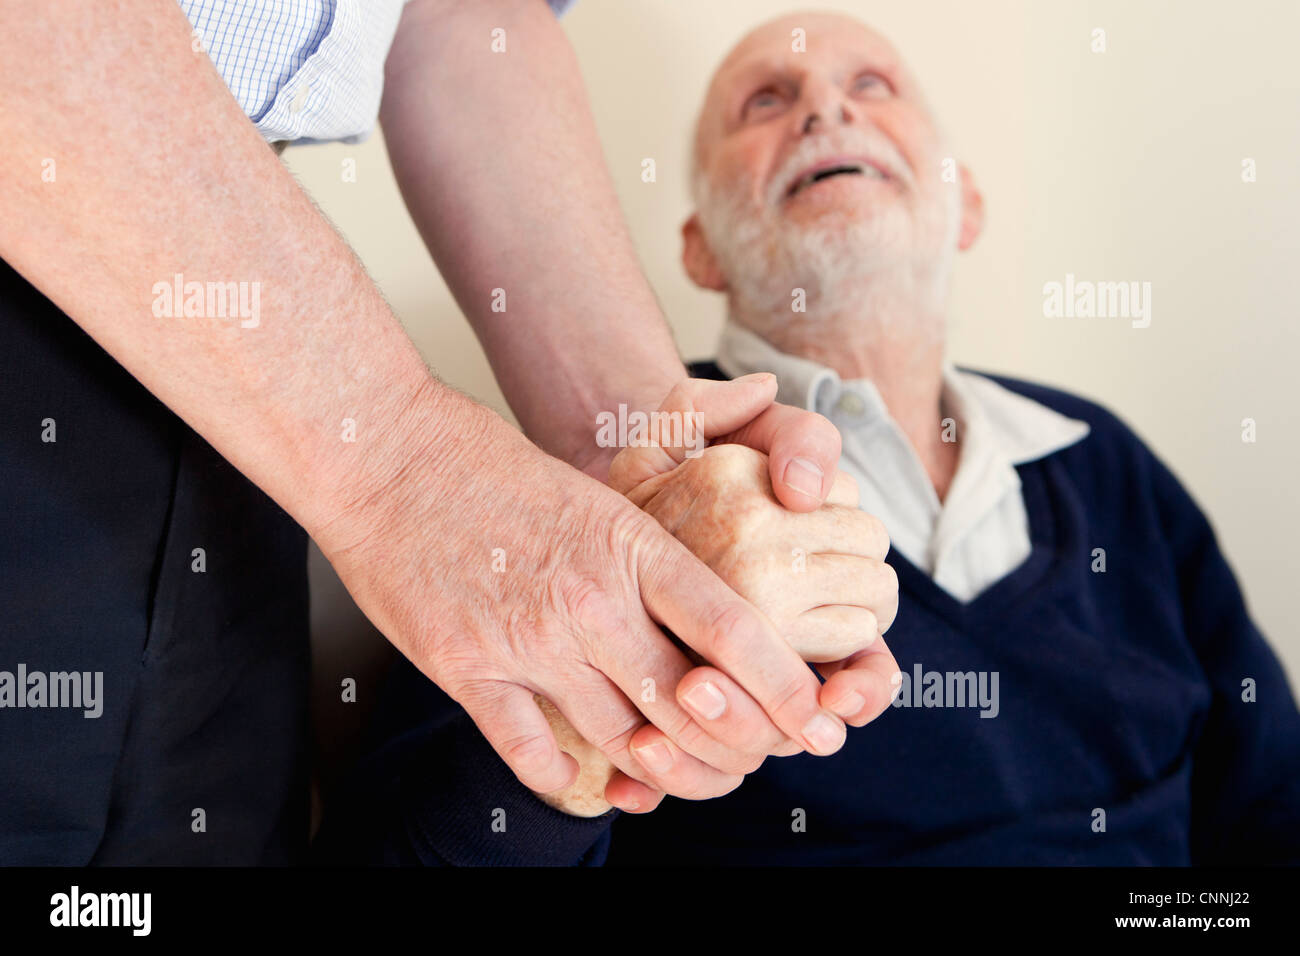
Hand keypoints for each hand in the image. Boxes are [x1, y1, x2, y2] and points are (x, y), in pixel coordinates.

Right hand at [313, 375, 848, 812]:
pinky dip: (573, 776)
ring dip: (660, 768)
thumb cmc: (489, 467)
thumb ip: (654, 549)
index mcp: (630, 545)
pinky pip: (535, 755)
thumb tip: (709, 604)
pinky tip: (591, 775)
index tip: (814, 718)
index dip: (786, 686)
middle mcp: (588, 600)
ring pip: (624, 740)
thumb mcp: (595, 489)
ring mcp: (527, 642)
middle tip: (751, 758)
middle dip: (734, 745)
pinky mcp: (468, 671)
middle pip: (688, 704)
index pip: (734, 629)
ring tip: (678, 773)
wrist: (383, 455)